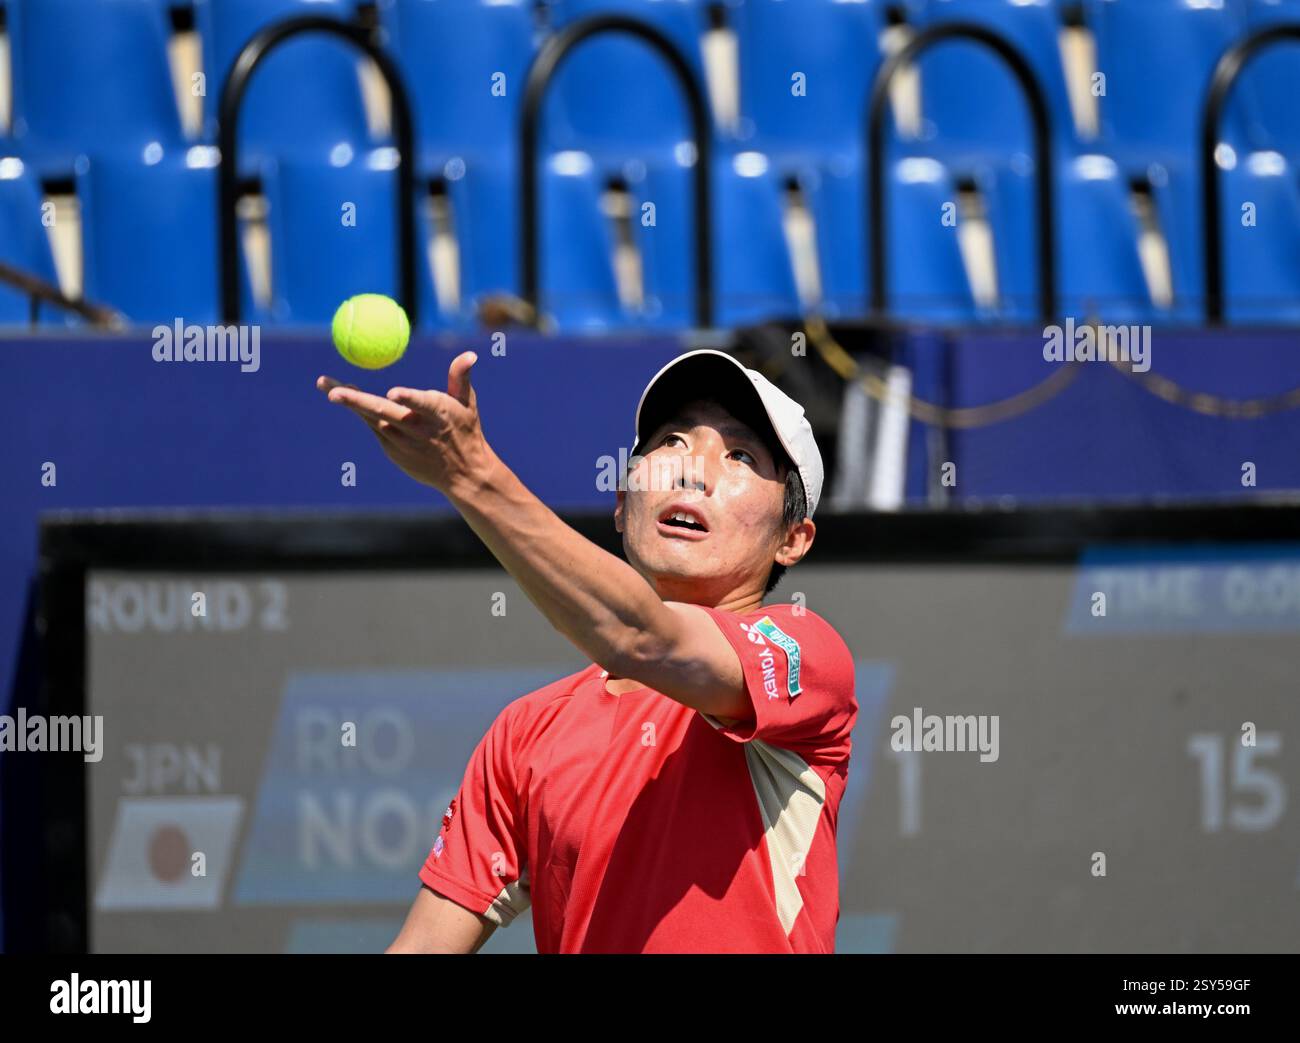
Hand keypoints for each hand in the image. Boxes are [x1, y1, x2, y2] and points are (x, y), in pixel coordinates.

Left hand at [317, 351, 493, 494]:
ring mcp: (403, 443)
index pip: (423, 405)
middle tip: (334, 393)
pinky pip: (374, 427)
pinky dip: (361, 412)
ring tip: (326, 386)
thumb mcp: (467, 403)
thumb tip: (471, 354)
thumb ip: (461, 377)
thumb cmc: (466, 430)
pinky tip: (348, 399)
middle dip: (358, 403)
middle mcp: (418, 430)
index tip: (394, 392)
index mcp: (439, 415)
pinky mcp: (393, 452)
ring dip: (350, 402)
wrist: (463, 473)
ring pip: (372, 419)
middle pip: (384, 413)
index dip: (409, 399)